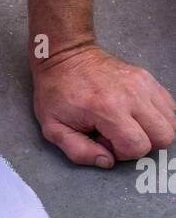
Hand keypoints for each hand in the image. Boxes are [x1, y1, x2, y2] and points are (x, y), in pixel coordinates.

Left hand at [32, 45, 174, 167]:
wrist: (66, 56)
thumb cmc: (57, 91)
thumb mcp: (54, 128)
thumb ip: (79, 151)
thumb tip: (107, 161)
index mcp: (107, 109)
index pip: (137, 146)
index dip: (122, 153)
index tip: (104, 141)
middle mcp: (132, 95)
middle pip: (163, 135)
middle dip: (144, 145)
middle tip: (119, 136)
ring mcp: (144, 84)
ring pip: (171, 121)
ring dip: (152, 131)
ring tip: (126, 125)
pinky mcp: (148, 78)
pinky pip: (169, 106)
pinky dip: (157, 117)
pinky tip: (135, 116)